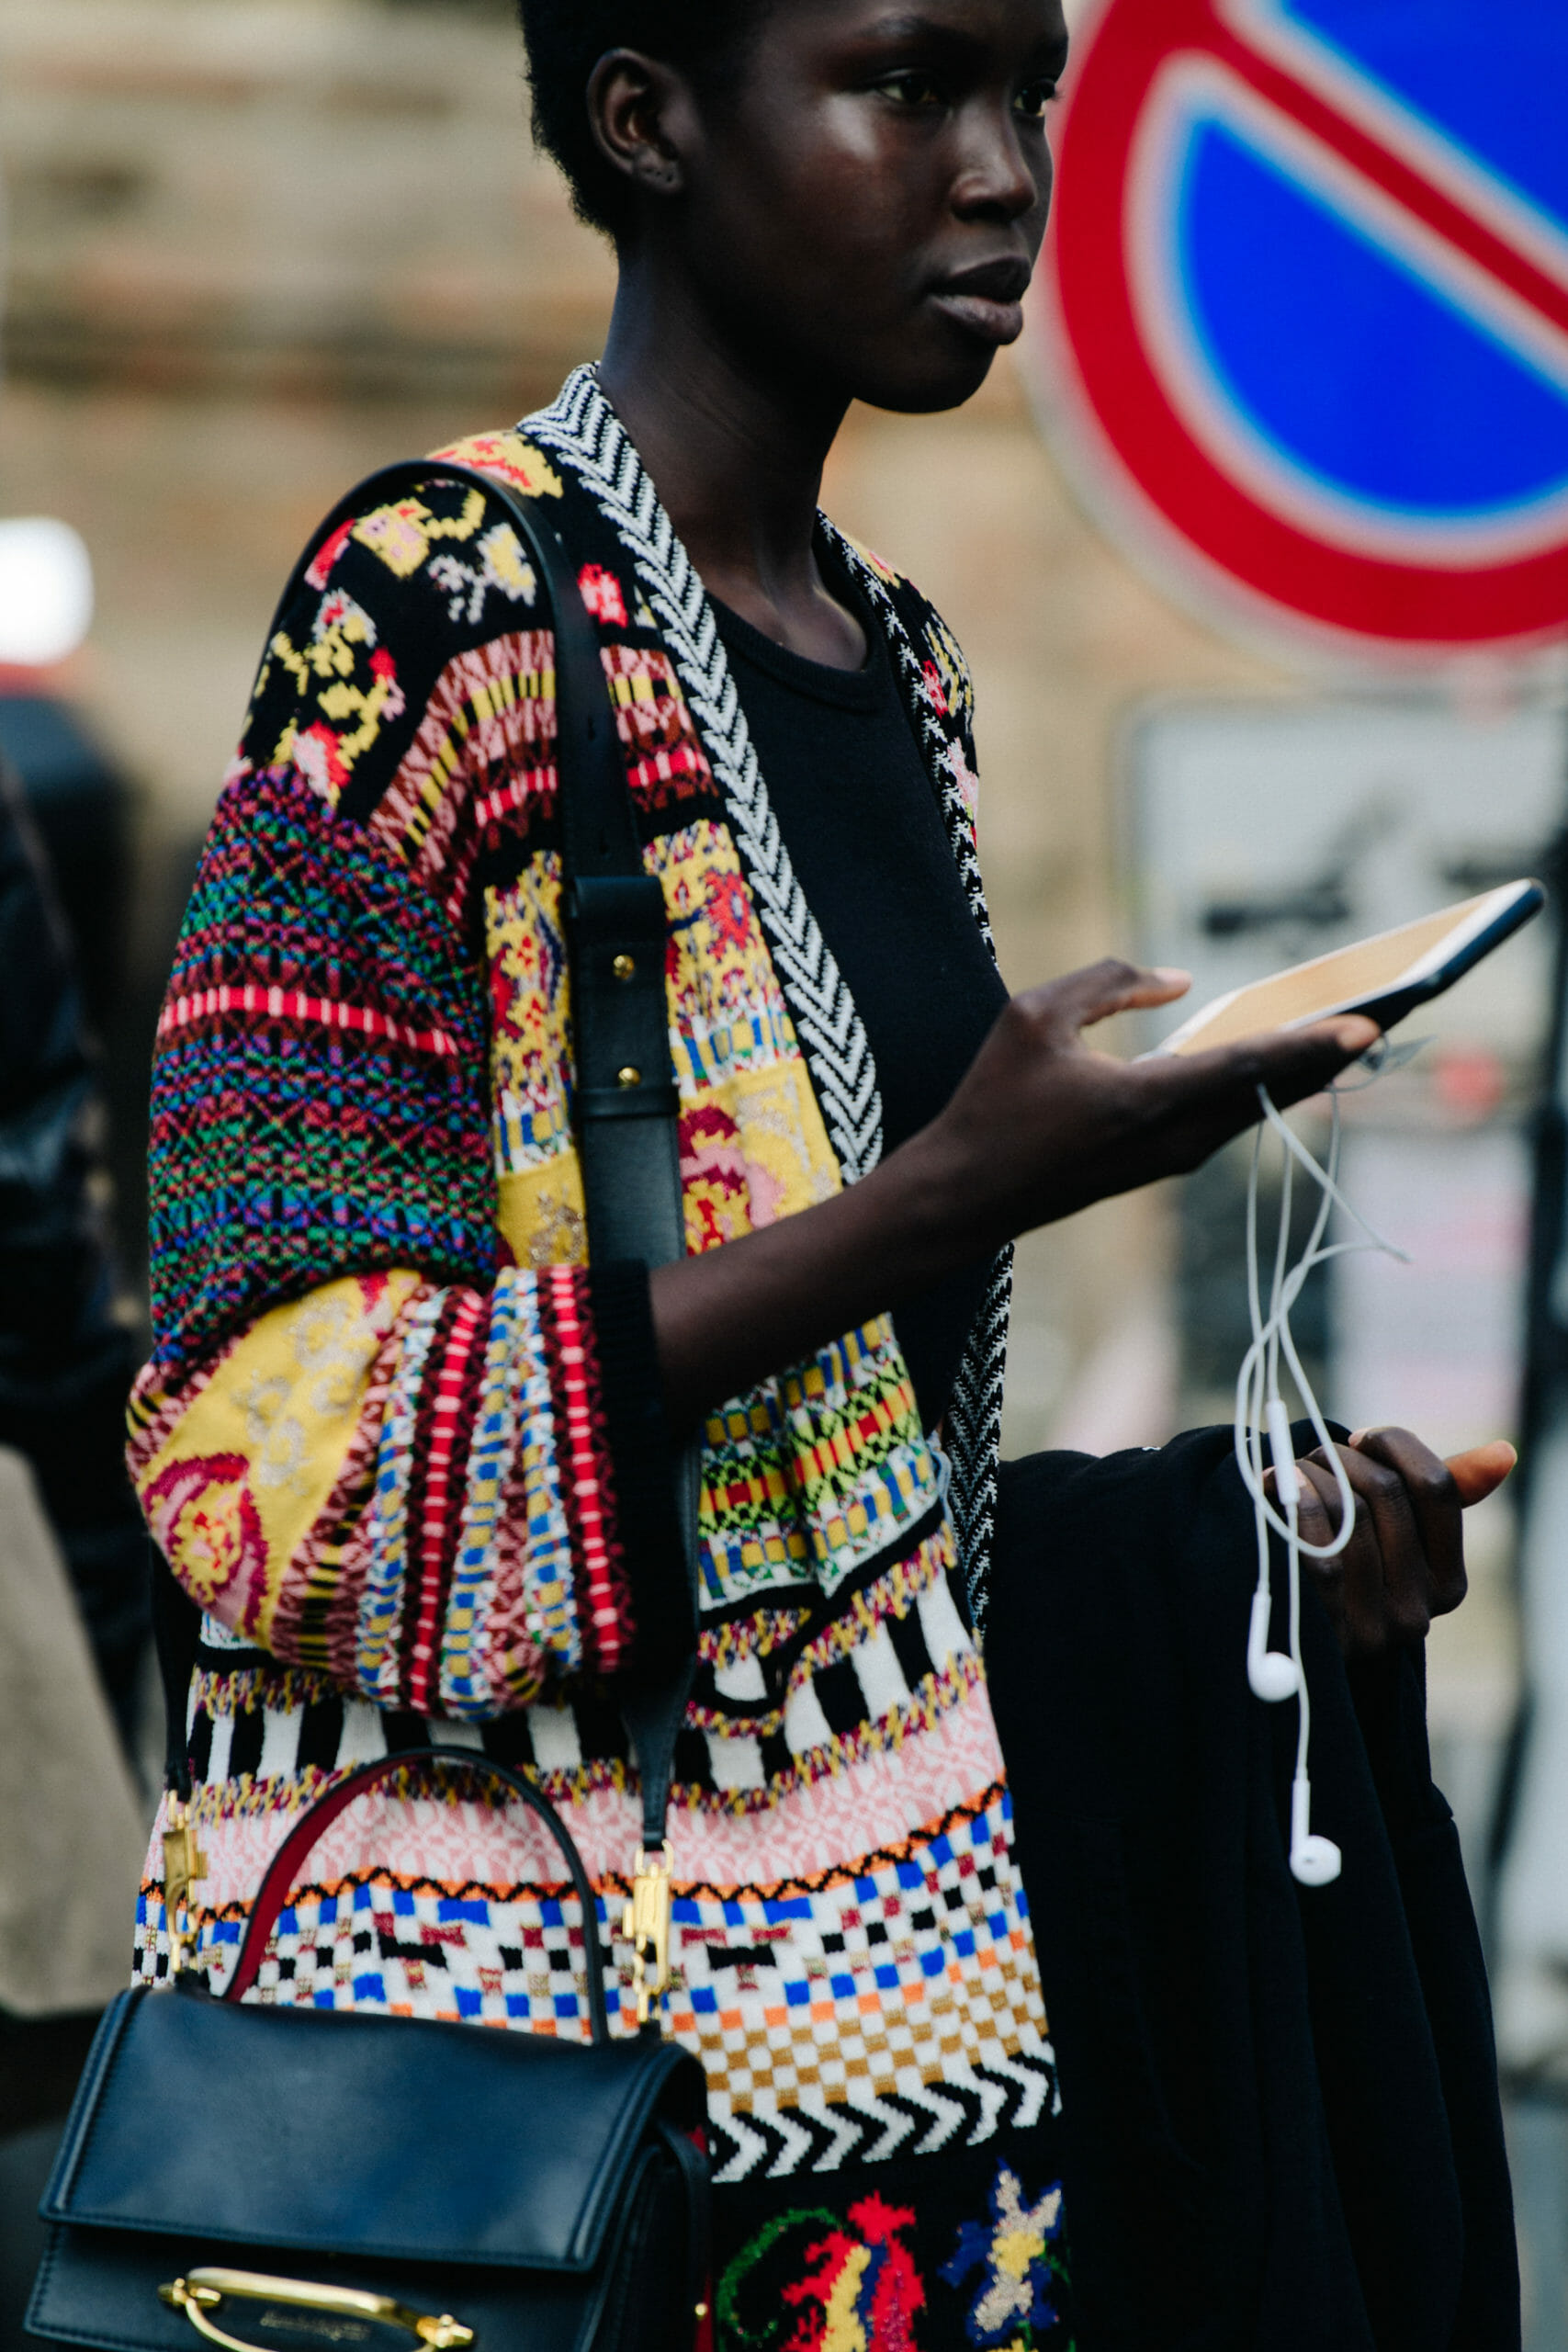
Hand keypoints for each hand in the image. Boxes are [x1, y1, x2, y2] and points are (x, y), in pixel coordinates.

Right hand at [920, 959, 1378, 1252]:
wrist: (965, 1195)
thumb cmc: (992, 1102)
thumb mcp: (1034, 1016)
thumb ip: (1107, 981)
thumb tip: (1178, 979)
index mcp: (1146, 1100)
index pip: (1248, 1066)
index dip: (1311, 1043)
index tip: (1368, 1025)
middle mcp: (1172, 1139)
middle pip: (1270, 1091)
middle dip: (1328, 1055)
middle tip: (1389, 1018)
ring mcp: (1169, 1160)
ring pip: (1254, 1110)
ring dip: (1302, 1075)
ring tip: (1350, 1037)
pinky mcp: (1158, 1167)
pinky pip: (1228, 1122)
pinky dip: (1263, 1091)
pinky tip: (1283, 1067)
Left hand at [1285, 1428, 1515, 1657]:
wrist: (1285, 1633)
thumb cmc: (1346, 1564)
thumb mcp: (1396, 1536)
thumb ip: (1441, 1495)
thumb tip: (1504, 1452)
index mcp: (1448, 1583)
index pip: (1438, 1488)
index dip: (1394, 1446)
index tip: (1360, 1438)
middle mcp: (1419, 1613)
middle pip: (1387, 1492)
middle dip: (1343, 1457)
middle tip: (1314, 1455)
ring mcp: (1375, 1628)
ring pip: (1349, 1513)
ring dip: (1311, 1475)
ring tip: (1290, 1472)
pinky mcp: (1327, 1632)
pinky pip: (1319, 1549)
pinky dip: (1295, 1502)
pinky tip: (1276, 1487)